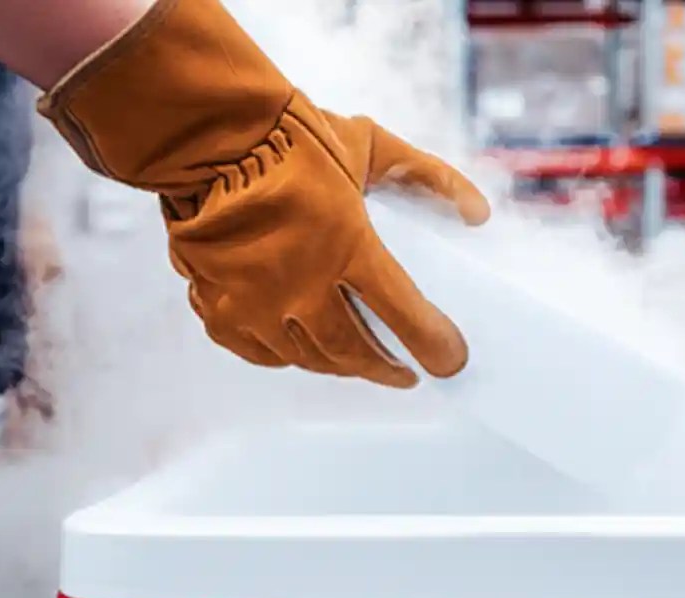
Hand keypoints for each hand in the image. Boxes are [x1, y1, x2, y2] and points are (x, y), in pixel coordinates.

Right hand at [37, 0, 489, 388]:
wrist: (205, 137)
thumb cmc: (290, 138)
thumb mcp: (371, 147)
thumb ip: (430, 178)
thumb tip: (479, 212)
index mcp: (346, 245)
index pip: (404, 315)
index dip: (433, 344)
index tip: (450, 361)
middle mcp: (300, 285)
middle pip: (355, 352)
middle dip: (387, 367)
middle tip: (404, 372)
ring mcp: (255, 303)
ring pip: (308, 358)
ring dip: (340, 365)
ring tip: (358, 361)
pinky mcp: (219, 307)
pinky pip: (260, 352)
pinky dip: (287, 354)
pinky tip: (302, 347)